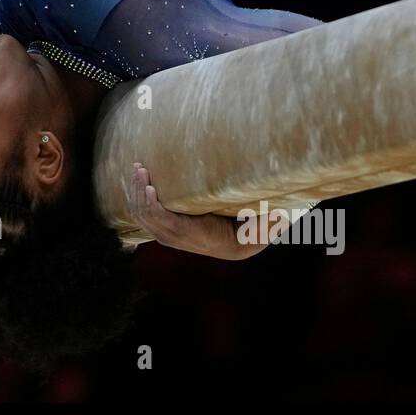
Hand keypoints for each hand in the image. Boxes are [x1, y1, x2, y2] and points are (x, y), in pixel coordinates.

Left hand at [127, 162, 267, 259]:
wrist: (232, 247)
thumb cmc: (240, 233)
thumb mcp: (253, 230)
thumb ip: (263, 223)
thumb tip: (280, 215)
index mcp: (191, 235)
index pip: (163, 221)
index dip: (152, 204)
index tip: (150, 186)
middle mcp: (173, 237)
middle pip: (146, 214)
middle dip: (139, 190)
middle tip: (140, 167)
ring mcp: (165, 234)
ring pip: (141, 214)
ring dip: (135, 191)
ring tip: (137, 169)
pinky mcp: (161, 228)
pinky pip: (142, 214)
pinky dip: (137, 197)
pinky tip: (138, 181)